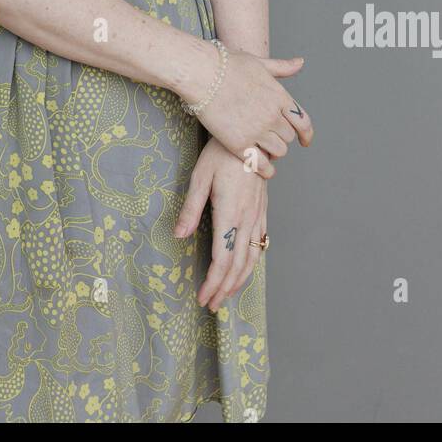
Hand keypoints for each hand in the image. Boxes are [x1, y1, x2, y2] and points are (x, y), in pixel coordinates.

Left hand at [174, 137, 269, 311]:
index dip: (213, 282)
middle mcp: (247, 219)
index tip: (203, 297)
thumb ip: (190, 208)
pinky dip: (252, 264)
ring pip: (253, 258)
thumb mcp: (200, 177)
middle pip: (238, 265)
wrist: (252, 136)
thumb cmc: (221, 153)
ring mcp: (258, 216)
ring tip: (226, 295)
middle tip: (212, 305)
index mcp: (230, 213)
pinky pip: (260, 244)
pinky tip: (244, 270)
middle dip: (225, 289)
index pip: (222, 259)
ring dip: (239, 281)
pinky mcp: (262, 211)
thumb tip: (179, 235)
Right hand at [189, 46, 312, 161]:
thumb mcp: (259, 62)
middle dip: (281, 138)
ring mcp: (256, 130)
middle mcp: (272, 115)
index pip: (303, 121)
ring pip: (278, 151)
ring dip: (273, 152)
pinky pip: (260, 164)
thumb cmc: (227, 64)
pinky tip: (262, 168)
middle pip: (288, 137)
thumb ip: (281, 67)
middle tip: (270, 138)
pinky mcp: (239, 144)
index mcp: (279, 96)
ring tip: (263, 150)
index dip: (306, 134)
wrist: (202, 74)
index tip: (305, 141)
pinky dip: (264, 169)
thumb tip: (300, 62)